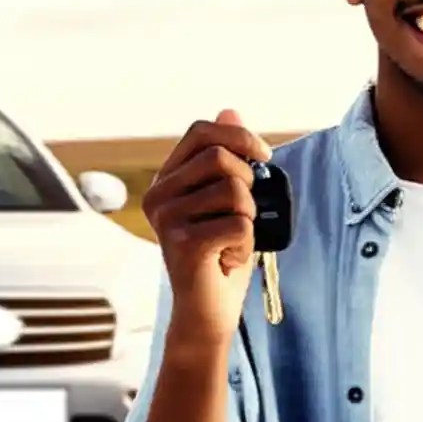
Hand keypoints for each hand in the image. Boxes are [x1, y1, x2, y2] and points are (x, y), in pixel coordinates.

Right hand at [142, 109, 272, 346]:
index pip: (201, 131)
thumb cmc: (221, 255)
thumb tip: (230, 109)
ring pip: (234, 192)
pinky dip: (246, 244)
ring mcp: (166, 219)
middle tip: (243, 214)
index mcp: (167, 179)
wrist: (208, 312)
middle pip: (220, 158)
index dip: (239, 135)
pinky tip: (228, 259)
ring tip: (232, 242)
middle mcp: (158, 195)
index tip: (263, 156)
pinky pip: (237, 224)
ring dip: (248, 220)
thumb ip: (227, 157)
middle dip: (248, 184)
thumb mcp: (228, 200)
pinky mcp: (182, 243)